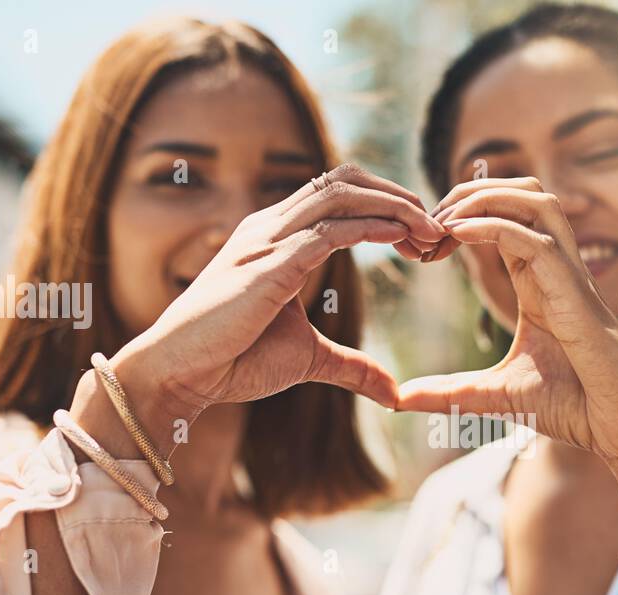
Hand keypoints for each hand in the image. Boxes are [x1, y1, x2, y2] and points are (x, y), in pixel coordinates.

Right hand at [106, 164, 446, 442]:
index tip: (423, 237)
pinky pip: (329, 230)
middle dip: (398, 196)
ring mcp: (268, 240)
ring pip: (341, 194)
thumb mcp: (308, 359)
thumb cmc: (232, 360)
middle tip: (437, 228)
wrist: (180, 372)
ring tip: (430, 231)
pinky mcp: (269, 265)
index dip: (387, 205)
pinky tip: (402, 239)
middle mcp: (272, 226)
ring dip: (394, 206)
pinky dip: (373, 227)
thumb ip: (352, 366)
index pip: (339, 194)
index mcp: (278, 236)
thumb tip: (393, 391)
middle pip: (345, 180)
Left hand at [398, 177, 617, 468]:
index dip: (458, 220)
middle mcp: (555, 267)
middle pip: (518, 191)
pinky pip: (534, 237)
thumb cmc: (574, 407)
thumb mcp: (494, 395)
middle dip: (467, 193)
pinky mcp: (574, 291)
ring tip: (441, 221)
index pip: (500, 219)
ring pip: (533, 198)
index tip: (420, 248)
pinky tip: (457, 236)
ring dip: (483, 196)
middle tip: (424, 225)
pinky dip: (493, 226)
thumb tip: (398, 399)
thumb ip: (448, 391)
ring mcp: (568, 274)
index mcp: (538, 281)